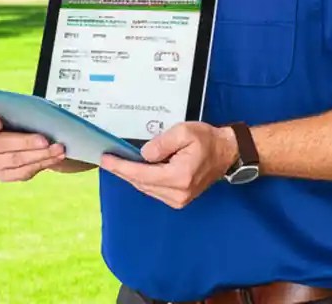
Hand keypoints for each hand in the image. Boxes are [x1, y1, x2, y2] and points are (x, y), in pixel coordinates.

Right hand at [0, 115, 66, 181]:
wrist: (24, 137)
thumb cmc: (21, 119)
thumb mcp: (20, 111)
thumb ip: (22, 113)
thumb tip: (41, 119)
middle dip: (24, 142)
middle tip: (44, 140)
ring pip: (16, 160)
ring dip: (40, 154)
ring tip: (59, 148)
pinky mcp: (4, 176)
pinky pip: (24, 172)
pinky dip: (43, 163)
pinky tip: (56, 157)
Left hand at [99, 123, 238, 208]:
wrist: (226, 153)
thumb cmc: (207, 140)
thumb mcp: (184, 132)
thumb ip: (161, 143)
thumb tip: (142, 154)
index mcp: (180, 176)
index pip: (141, 174)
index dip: (120, 167)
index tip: (105, 160)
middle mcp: (178, 193)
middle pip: (140, 183)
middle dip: (122, 171)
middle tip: (106, 159)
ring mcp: (179, 199)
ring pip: (145, 188)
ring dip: (131, 176)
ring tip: (118, 162)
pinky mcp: (179, 200)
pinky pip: (153, 190)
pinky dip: (142, 180)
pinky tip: (136, 169)